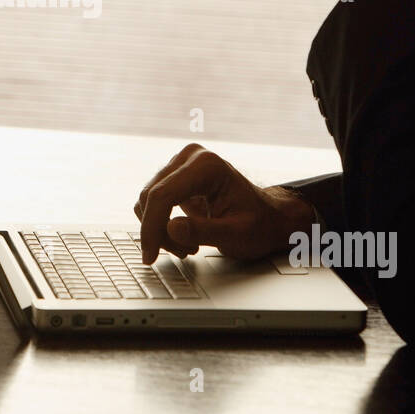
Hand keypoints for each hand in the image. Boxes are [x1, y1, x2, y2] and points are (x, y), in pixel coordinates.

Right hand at [132, 144, 313, 264]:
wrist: (266, 218)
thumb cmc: (258, 224)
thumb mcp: (236, 234)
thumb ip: (204, 231)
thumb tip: (171, 228)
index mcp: (207, 166)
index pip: (163, 195)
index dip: (152, 227)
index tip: (150, 254)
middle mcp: (190, 159)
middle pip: (152, 196)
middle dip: (158, 231)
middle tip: (181, 253)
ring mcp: (180, 166)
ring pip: (148, 200)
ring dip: (160, 230)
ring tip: (188, 246)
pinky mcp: (174, 178)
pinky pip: (153, 202)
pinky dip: (161, 224)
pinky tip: (183, 237)